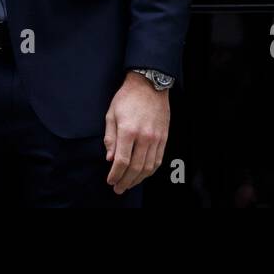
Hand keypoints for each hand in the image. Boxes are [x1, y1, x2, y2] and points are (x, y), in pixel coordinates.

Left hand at [103, 71, 169, 194]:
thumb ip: (110, 138)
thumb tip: (110, 158)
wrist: (149, 84)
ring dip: (138, 179)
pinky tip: (143, 174)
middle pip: (135, 167)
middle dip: (125, 181)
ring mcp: (156, 138)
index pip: (122, 161)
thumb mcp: (111, 114)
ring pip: (148, 167)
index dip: (115, 174)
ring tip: (129, 184)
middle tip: (118, 188)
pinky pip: (158, 159)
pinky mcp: (164, 137)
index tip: (110, 180)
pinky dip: (150, 170)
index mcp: (128, 130)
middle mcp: (144, 136)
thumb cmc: (127, 97)